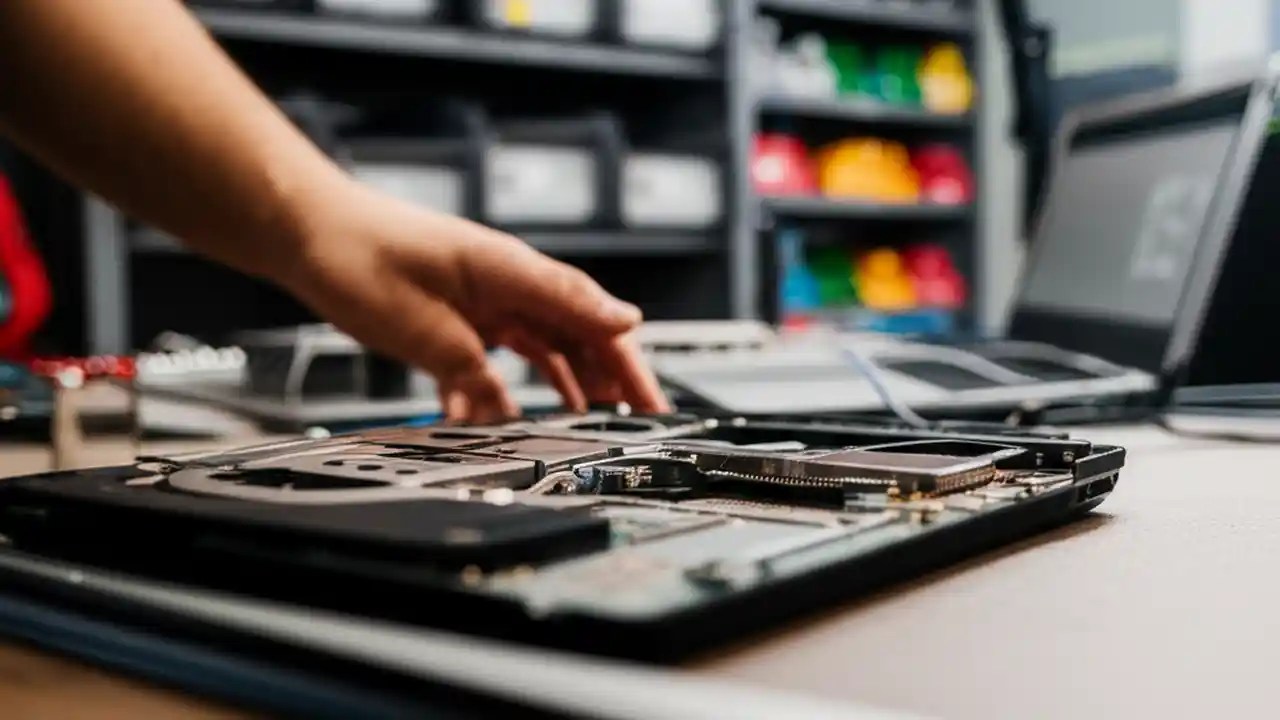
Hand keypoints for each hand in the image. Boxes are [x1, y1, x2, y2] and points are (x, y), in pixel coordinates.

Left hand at [274, 179, 670, 423]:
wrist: (304, 235)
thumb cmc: (362, 258)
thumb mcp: (437, 320)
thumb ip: (513, 343)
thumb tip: (584, 342)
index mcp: (512, 273)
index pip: (591, 319)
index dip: (627, 361)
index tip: (651, 399)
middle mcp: (504, 283)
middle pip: (575, 334)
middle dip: (608, 376)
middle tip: (633, 417)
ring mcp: (481, 298)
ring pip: (540, 344)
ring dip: (562, 383)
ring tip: (584, 418)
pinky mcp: (454, 314)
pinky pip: (493, 357)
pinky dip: (496, 389)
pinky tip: (489, 416)